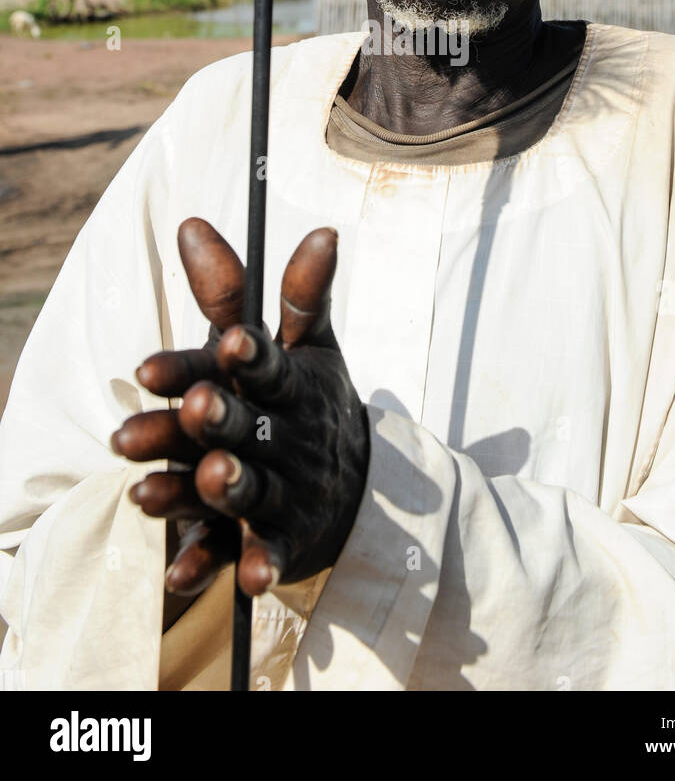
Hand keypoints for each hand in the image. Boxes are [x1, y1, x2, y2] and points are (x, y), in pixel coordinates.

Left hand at [111, 219, 368, 596]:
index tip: (232, 340)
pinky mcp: (278, 540)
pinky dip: (229, 568)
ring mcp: (286, 490)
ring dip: (229, 488)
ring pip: (250, 490)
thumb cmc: (311, 399)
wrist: (362, 487)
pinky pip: (249, 555)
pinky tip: (187, 577)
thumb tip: (224, 222)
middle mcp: (287, 435)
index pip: (269, 363)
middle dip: (225, 418)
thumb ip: (264, 287)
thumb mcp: (300, 342)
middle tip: (194, 406)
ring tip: (206, 481)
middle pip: (251, 426)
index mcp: (290, 382)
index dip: (251, 352)